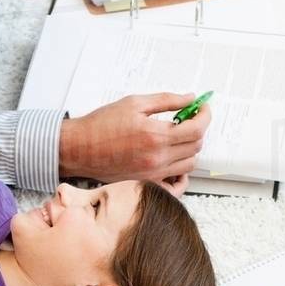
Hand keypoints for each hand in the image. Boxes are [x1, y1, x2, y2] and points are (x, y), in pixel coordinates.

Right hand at [59, 92, 211, 189]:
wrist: (79, 148)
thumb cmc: (101, 125)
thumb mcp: (135, 103)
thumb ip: (167, 100)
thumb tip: (190, 99)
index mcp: (156, 135)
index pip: (197, 129)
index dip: (205, 116)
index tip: (203, 108)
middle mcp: (157, 158)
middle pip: (196, 146)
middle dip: (197, 129)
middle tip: (188, 119)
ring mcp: (153, 175)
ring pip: (189, 165)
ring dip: (189, 149)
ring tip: (177, 138)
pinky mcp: (147, 184)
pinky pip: (175, 187)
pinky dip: (181, 176)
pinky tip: (174, 163)